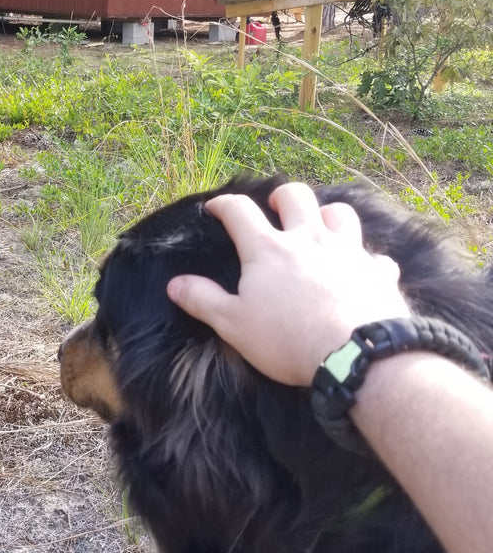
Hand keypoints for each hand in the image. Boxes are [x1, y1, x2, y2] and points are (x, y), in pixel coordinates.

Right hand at [165, 182, 411, 385]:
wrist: (358, 356)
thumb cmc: (288, 339)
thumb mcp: (233, 324)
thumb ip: (202, 300)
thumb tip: (174, 284)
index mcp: (268, 249)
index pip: (239, 211)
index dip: (224, 205)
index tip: (215, 208)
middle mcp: (308, 239)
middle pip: (295, 196)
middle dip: (281, 196)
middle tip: (275, 209)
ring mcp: (348, 251)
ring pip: (340, 213)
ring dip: (327, 215)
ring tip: (319, 228)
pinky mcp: (378, 272)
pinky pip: (376, 256)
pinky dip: (366, 258)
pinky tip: (361, 269)